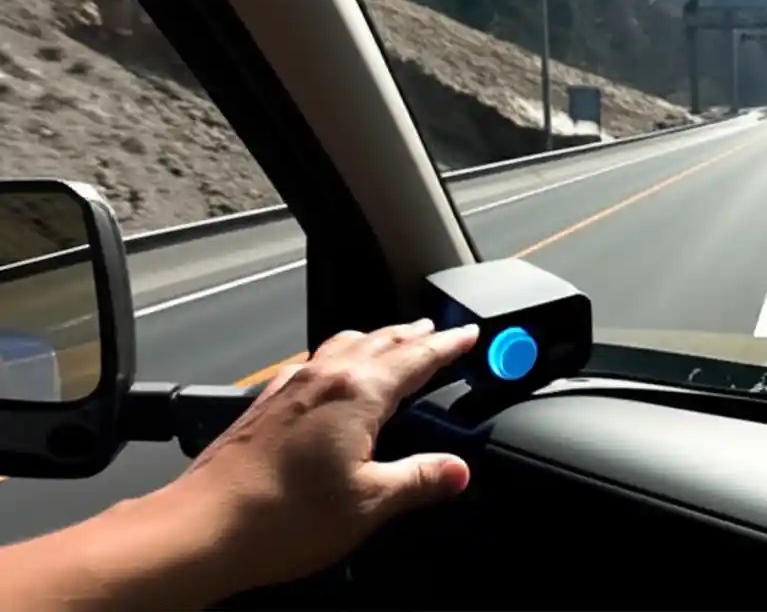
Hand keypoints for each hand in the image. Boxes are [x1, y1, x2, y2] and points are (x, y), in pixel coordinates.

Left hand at [172, 319, 479, 592]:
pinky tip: (332, 373)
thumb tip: (456, 470)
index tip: (468, 334)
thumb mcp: (370, 502)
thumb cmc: (280, 517)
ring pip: (345, 345)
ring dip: (377, 340)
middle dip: (414, 335)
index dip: (448, 345)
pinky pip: (314, 363)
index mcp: (358, 394)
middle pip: (381, 342)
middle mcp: (324, 378)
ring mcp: (291, 387)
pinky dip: (339, 358)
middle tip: (438, 331)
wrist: (204, 529)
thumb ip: (419, 479)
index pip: (418, 358)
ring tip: (394, 341)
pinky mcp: (266, 404)